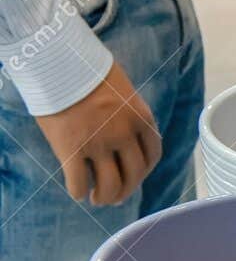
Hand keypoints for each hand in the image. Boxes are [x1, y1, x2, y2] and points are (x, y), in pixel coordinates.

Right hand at [33, 63, 161, 206]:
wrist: (58, 61)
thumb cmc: (87, 71)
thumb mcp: (122, 91)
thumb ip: (128, 115)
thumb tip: (127, 139)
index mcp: (142, 118)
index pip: (152, 155)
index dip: (145, 171)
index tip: (136, 177)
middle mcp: (125, 134)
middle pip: (134, 175)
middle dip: (127, 190)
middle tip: (116, 196)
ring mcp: (98, 143)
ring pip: (110, 185)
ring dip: (106, 197)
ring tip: (98, 199)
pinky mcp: (70, 149)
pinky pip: (79, 182)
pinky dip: (79, 192)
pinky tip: (78, 192)